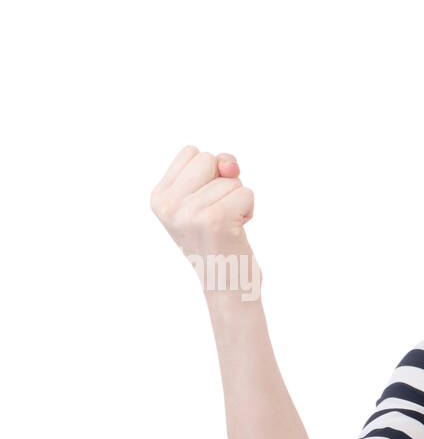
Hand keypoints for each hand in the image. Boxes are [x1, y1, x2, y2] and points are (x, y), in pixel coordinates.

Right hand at [150, 146, 260, 297]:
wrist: (227, 286)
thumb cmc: (219, 241)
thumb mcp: (206, 200)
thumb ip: (216, 170)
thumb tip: (230, 165)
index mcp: (159, 197)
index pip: (191, 152)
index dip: (209, 172)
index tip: (206, 200)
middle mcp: (169, 204)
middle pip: (209, 159)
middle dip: (224, 183)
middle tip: (219, 214)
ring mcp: (190, 212)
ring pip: (231, 179)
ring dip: (238, 201)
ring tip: (227, 226)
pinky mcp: (215, 219)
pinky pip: (246, 193)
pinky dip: (248, 210)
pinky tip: (236, 230)